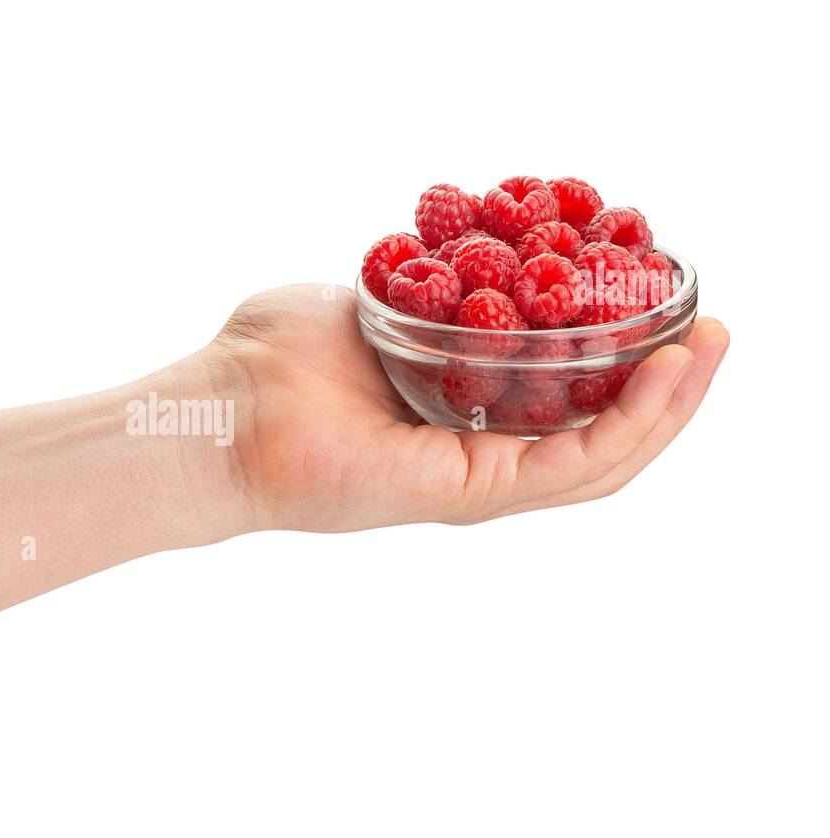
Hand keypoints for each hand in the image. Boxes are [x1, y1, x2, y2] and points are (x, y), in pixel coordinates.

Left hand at [205, 284, 727, 531]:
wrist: (218, 409)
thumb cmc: (268, 359)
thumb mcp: (364, 301)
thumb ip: (414, 286)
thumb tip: (442, 252)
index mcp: (452, 416)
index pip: (557, 400)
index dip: (618, 362)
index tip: (656, 303)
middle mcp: (471, 456)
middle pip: (595, 431)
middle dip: (664, 384)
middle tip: (712, 327)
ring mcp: (473, 482)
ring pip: (600, 455)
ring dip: (667, 403)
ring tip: (712, 345)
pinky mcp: (467, 493)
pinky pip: (571, 464)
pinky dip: (630, 421)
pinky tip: (669, 371)